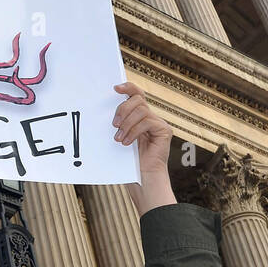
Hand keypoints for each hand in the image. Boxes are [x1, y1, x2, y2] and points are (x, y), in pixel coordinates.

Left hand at [112, 82, 175, 215]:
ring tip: (119, 138)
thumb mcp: (119, 137)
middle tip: (114, 125)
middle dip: (122, 109)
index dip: (127, 87)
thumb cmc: (127, 162)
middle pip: (138, 99)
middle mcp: (150, 117)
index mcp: (139, 117)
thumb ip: (117, 123)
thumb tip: (103, 109)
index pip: (136, 94)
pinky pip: (147, 122)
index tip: (114, 88)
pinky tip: (127, 143)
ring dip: (127, 124)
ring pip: (141, 110)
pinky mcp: (164, 130)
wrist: (142, 179)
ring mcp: (158, 123)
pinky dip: (134, 131)